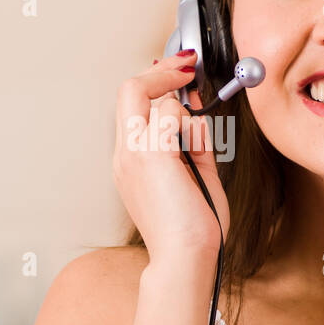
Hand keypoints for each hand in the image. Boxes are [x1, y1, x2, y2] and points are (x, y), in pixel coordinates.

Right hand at [112, 50, 228, 261]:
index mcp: (130, 160)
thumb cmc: (193, 229)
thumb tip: (196, 114)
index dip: (156, 80)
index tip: (179, 71)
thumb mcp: (195, 174)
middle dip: (162, 71)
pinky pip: (169, 116)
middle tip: (187, 66)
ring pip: (153, 100)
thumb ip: (192, 143)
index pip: (132, 104)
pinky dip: (189, 126)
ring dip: (184, 114)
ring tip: (198, 148)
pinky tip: (197, 148)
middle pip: (130, 89)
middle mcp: (125, 154)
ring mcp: (133, 154)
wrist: (185, 258)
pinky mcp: (151, 157)